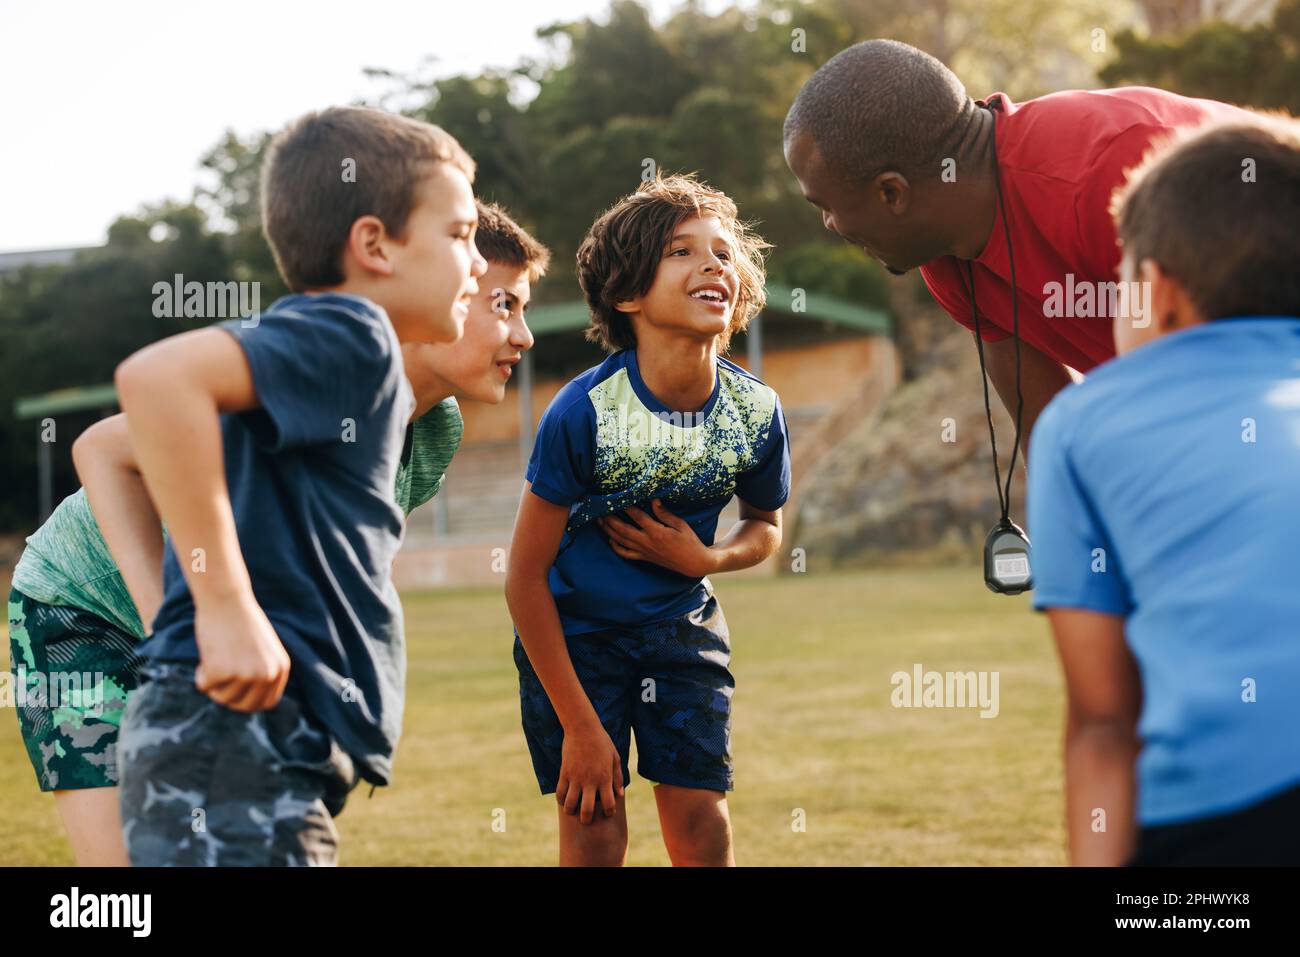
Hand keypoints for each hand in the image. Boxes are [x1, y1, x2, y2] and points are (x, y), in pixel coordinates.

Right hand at [193, 592, 290, 711]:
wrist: (226, 598)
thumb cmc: (241, 621)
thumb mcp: (264, 648)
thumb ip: (263, 671)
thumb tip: (249, 700)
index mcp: (280, 668)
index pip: (267, 703)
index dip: (248, 702)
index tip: (236, 694)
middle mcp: (267, 674)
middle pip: (244, 706)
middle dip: (228, 698)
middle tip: (218, 682)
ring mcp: (245, 674)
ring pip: (223, 698)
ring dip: (214, 685)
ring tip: (214, 660)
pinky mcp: (222, 670)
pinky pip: (204, 686)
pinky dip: (200, 676)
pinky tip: (206, 656)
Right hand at [557, 722, 624, 823]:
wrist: (583, 728)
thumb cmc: (602, 742)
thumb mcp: (615, 758)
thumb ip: (618, 777)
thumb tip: (620, 794)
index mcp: (605, 778)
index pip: (608, 804)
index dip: (608, 812)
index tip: (607, 811)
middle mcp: (590, 781)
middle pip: (587, 810)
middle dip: (587, 819)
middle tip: (587, 819)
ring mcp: (576, 778)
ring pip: (570, 805)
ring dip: (571, 811)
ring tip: (573, 809)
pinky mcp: (564, 773)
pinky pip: (559, 792)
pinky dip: (561, 800)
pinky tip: (564, 799)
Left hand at [597, 499, 715, 577]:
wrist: (693, 563)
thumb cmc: (689, 541)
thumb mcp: (680, 525)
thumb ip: (664, 513)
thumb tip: (653, 500)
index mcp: (657, 532)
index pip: (637, 516)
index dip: (627, 506)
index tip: (618, 497)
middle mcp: (647, 542)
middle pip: (623, 529)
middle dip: (610, 519)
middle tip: (601, 509)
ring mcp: (644, 551)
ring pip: (621, 541)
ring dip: (609, 531)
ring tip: (599, 521)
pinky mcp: (644, 558)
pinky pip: (626, 554)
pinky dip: (616, 547)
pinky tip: (610, 540)